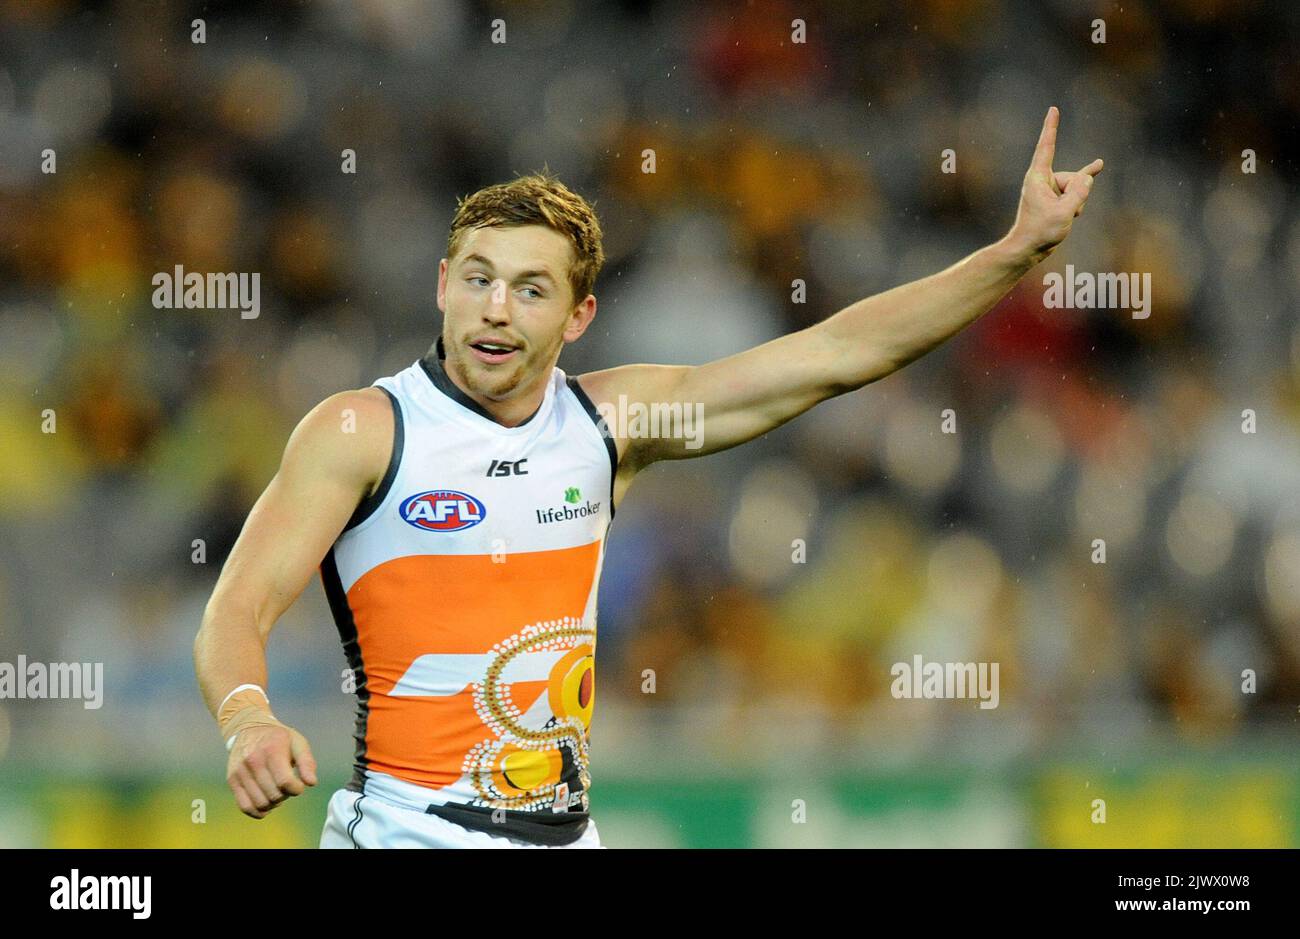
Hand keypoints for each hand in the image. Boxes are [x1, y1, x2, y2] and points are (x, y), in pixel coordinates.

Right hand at [225, 719, 317, 818]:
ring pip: (260, 803)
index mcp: (272, 750)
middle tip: (287, 787)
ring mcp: (240, 771)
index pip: (285, 782)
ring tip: (277, 792)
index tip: (299, 785)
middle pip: (274, 795)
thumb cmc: (278, 739)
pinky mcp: (232, 780)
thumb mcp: (297, 742)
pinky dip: (258, 811)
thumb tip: (311, 783)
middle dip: (286, 795)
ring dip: (273, 804)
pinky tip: (267, 804)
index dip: (296, 789)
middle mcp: (253, 761)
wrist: (248, 729)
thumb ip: (307, 762)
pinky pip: (245, 806)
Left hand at [1004, 106, 1102, 264]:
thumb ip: (1080, 192)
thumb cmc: (1040, 231)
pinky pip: (1075, 195)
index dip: (1051, 127)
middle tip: (1056, 214)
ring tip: (1060, 219)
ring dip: (1076, 204)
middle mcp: (1043, 180)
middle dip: (1076, 195)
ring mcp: (1049, 189)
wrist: (1028, 249)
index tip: (1053, 109)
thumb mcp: (1065, 212)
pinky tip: (1095, 171)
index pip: (1047, 146)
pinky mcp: (1055, 198)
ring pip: (1076, 189)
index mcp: (1038, 177)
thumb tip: (1088, 177)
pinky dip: (1078, 201)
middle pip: (1073, 177)